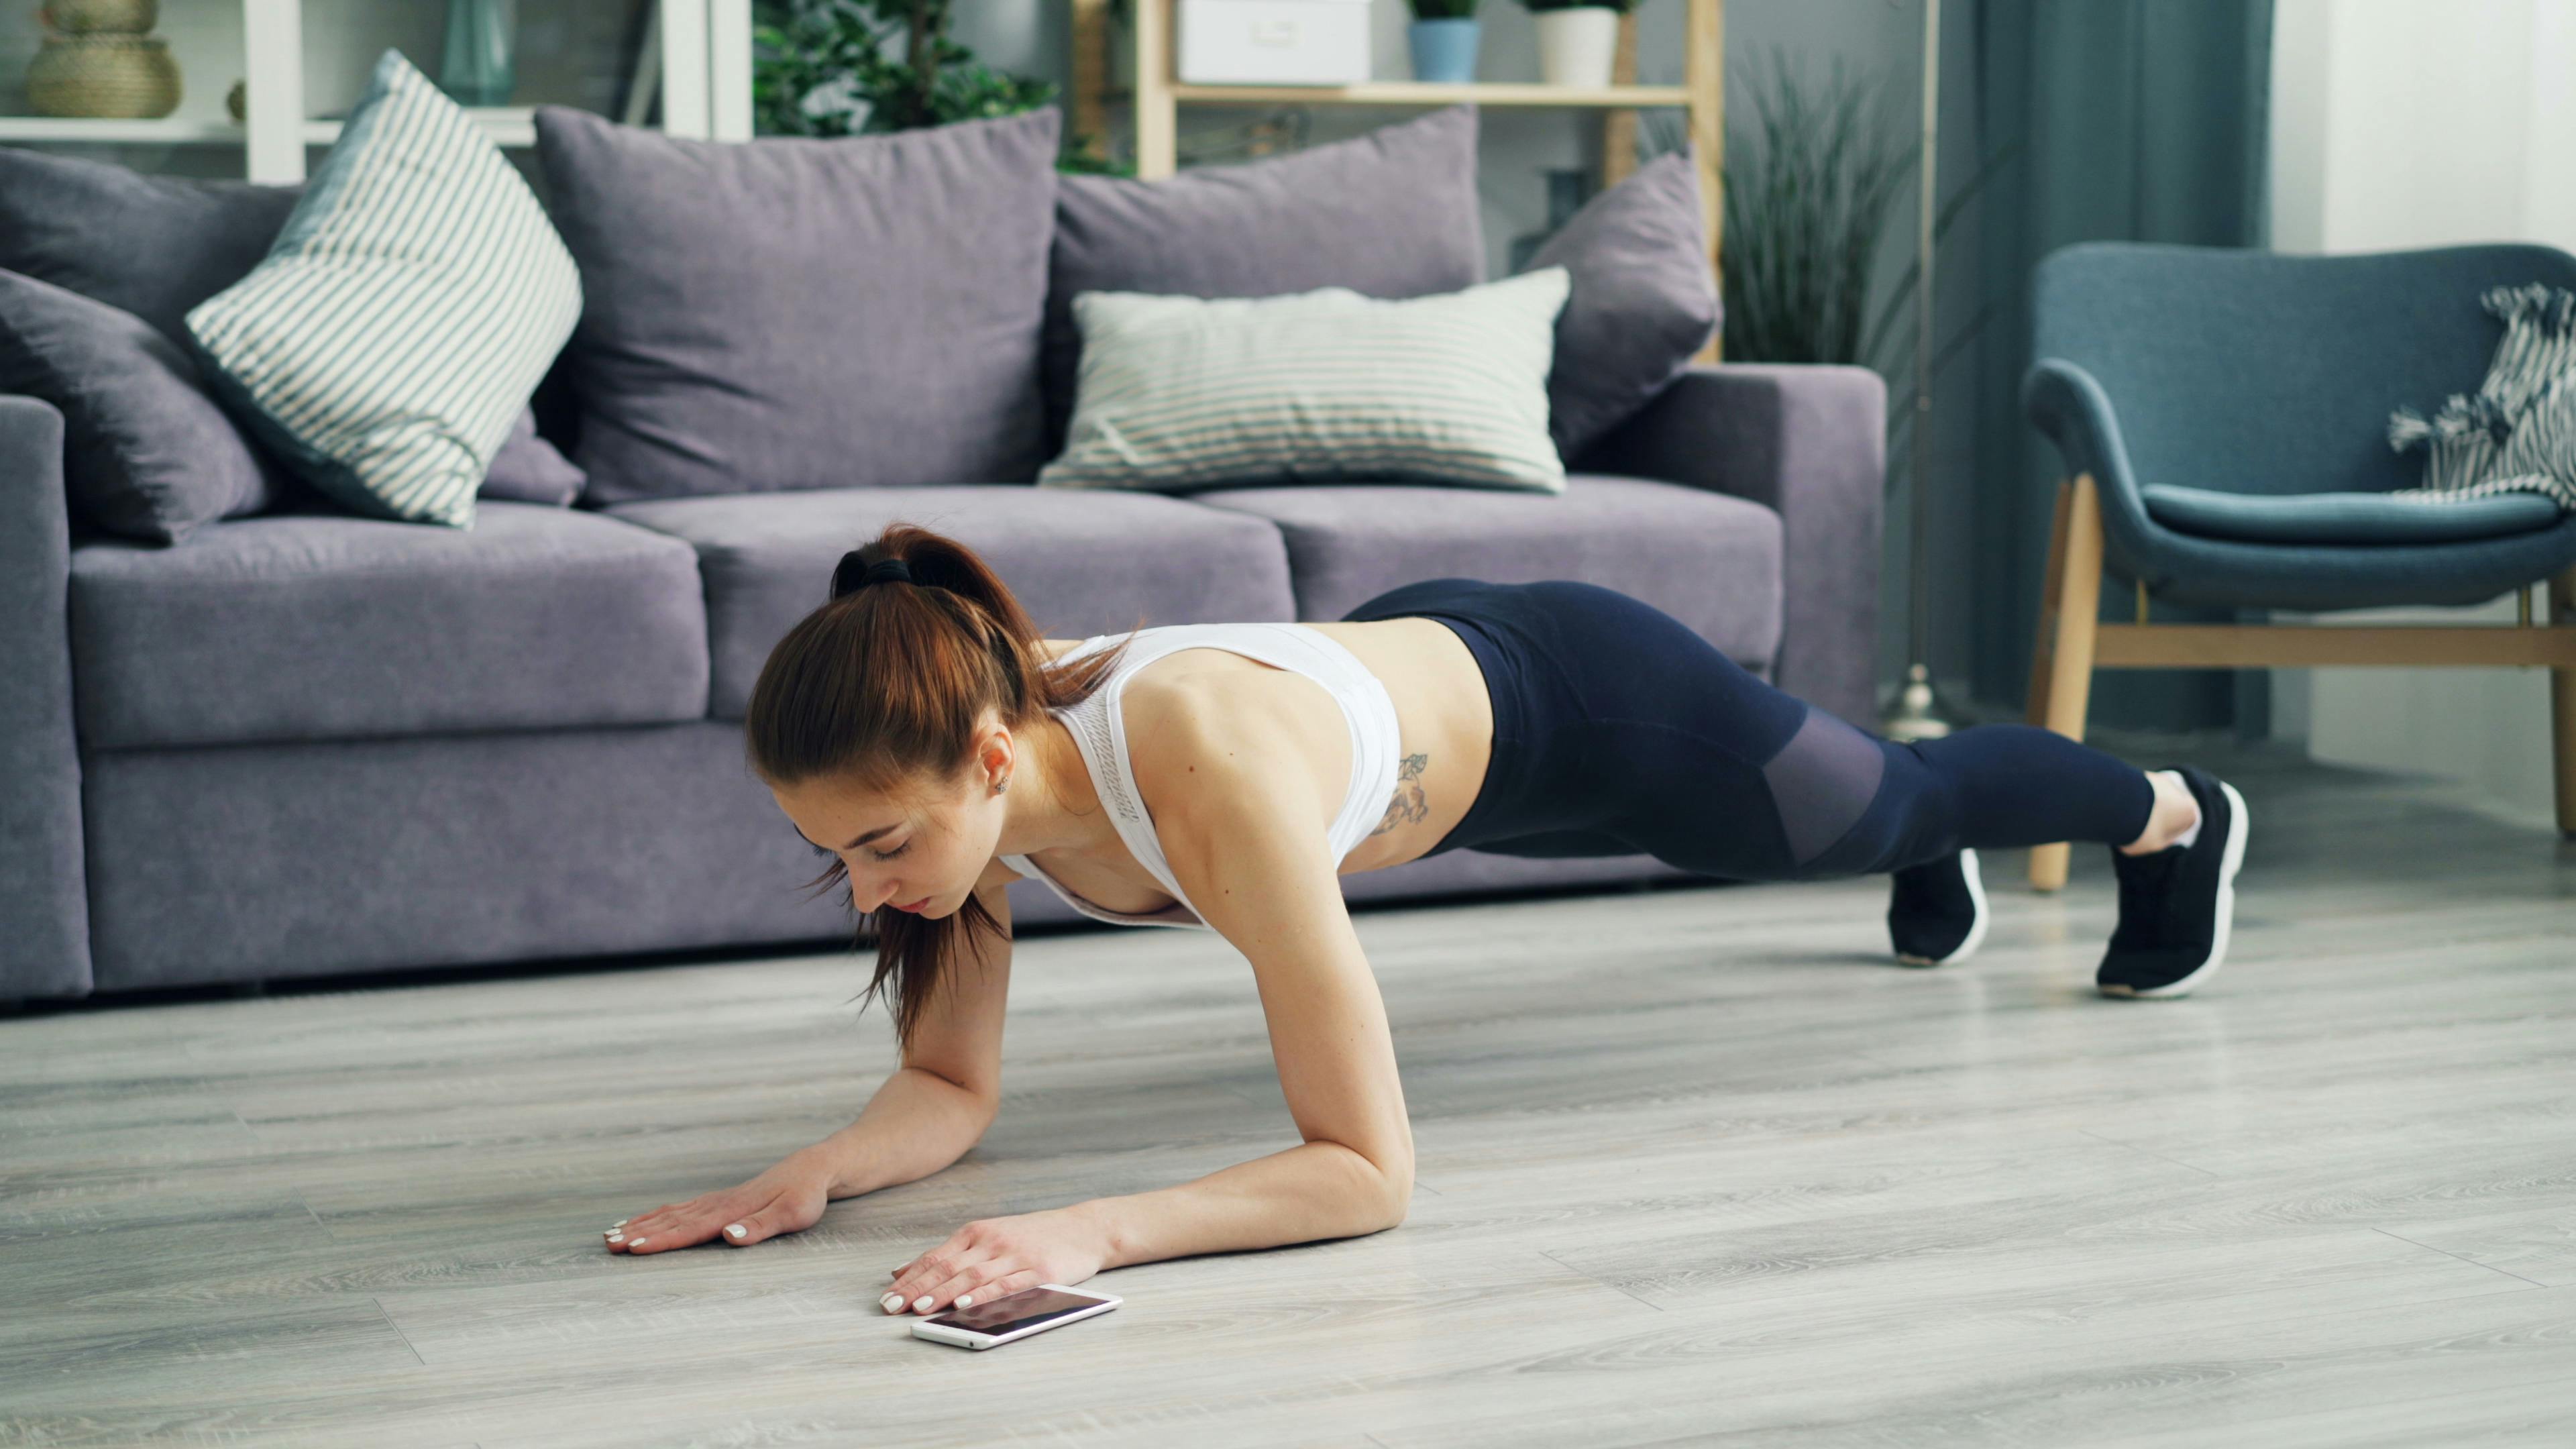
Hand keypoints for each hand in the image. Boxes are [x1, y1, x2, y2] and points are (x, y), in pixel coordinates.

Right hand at [605, 1149, 833, 1254]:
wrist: (813, 1168)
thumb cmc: (805, 1195)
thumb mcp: (791, 1215)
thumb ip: (759, 1226)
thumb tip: (729, 1236)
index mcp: (731, 1211)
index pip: (690, 1229)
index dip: (661, 1240)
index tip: (632, 1248)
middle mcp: (718, 1205)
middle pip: (672, 1221)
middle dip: (638, 1234)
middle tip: (607, 1245)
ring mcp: (716, 1201)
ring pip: (671, 1214)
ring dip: (641, 1225)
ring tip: (611, 1235)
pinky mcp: (719, 1201)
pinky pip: (680, 1209)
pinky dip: (657, 1216)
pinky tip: (642, 1221)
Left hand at [881, 1205, 1108, 1315]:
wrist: (1084, 1229)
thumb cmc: (1033, 1236)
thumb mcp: (990, 1236)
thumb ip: (950, 1253)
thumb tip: (903, 1270)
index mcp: (977, 1232)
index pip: (935, 1256)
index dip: (909, 1277)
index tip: (886, 1297)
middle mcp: (992, 1241)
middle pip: (948, 1267)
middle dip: (917, 1288)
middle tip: (892, 1306)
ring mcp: (1015, 1255)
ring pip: (972, 1276)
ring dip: (943, 1293)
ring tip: (920, 1308)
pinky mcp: (1038, 1271)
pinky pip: (1006, 1285)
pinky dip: (983, 1295)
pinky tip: (966, 1304)